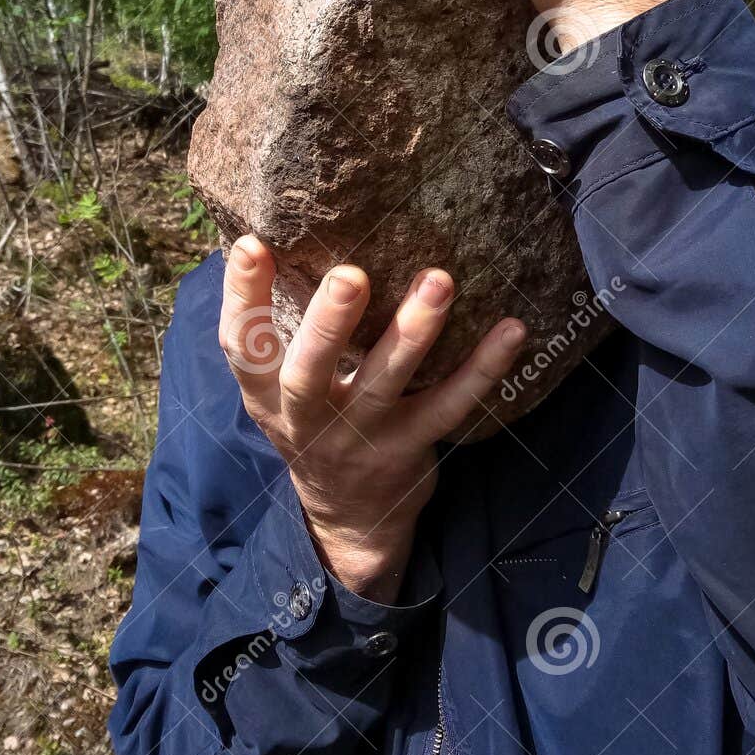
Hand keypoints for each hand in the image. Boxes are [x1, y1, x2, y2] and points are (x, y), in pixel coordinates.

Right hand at [218, 236, 525, 600]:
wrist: (350, 518)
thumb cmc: (316, 422)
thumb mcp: (280, 389)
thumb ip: (280, 330)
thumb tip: (277, 235)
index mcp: (266, 395)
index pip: (243, 345)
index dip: (242, 296)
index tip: (253, 243)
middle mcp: (307, 418)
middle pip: (309, 373)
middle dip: (329, 323)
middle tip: (349, 275)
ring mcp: (361, 436)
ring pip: (385, 383)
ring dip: (414, 331)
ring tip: (439, 281)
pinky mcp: (411, 446)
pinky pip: (450, 405)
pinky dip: (483, 368)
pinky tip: (512, 330)